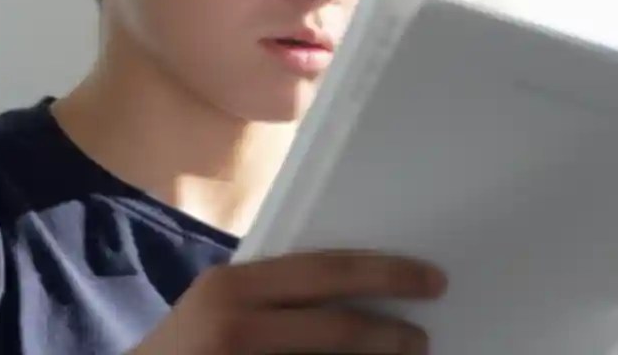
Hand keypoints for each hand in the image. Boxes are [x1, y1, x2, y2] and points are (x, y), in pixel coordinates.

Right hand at [129, 250, 446, 353]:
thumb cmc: (187, 345)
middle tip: (424, 338)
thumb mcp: (221, 303)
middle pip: (336, 328)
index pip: (326, 271)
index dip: (385, 274)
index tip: (430, 279)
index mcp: (234, 286)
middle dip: (390, 334)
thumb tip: (355, 286)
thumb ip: (273, 292)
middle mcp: (235, 324)